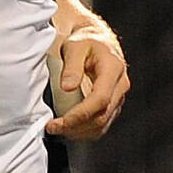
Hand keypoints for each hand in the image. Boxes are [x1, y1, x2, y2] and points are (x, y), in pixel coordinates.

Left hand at [45, 13, 129, 140]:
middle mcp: (120, 85)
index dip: (79, 115)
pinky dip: (84, 131)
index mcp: (113, 69)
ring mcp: (118, 97)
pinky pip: (101, 124)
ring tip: (57, 130)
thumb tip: (67, 87)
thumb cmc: (85, 42)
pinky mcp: (112, 105)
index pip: (100, 100)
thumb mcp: (74, 47)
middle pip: (102, 116)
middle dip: (76, 127)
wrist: (96, 40)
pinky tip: (68, 129)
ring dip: (79, 132)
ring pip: (102, 124)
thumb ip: (72, 66)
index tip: (58, 122)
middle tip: (52, 128)